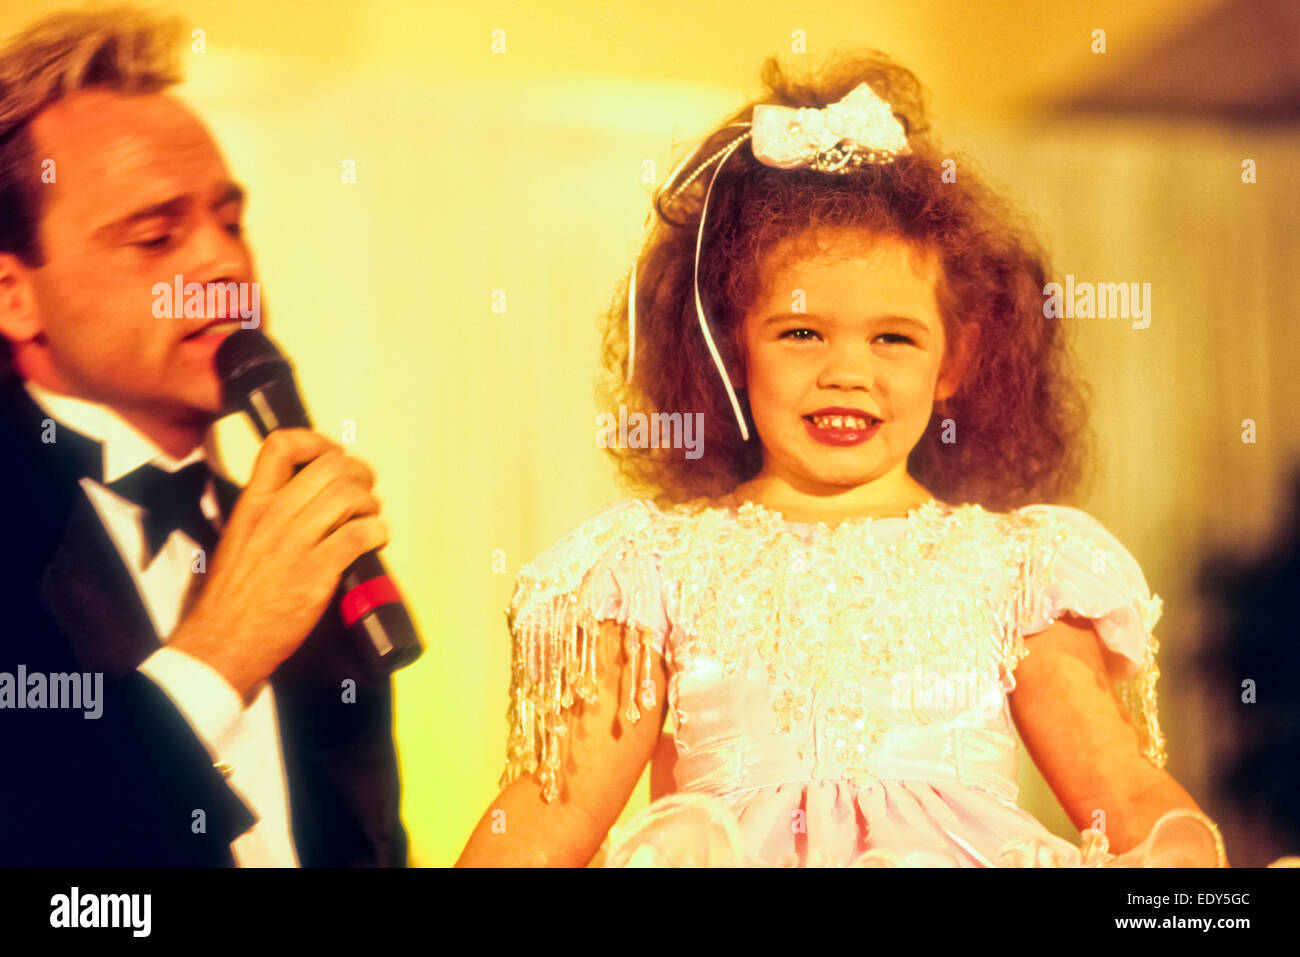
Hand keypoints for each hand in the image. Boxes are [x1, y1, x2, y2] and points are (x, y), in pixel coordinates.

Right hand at [169, 429, 388, 702]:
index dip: (316, 441)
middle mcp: (274, 516)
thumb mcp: (238, 538)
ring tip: (370, 519)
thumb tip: (307, 497)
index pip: (281, 446)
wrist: (222, 642)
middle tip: (365, 491)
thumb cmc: (232, 597)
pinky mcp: (317, 571)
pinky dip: (378, 532)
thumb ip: (268, 514)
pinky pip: (360, 534)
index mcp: (251, 504)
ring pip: (350, 496)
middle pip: (331, 466)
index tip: (333, 454)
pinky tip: (375, 540)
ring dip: (371, 504)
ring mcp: (296, 542)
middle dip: (360, 474)